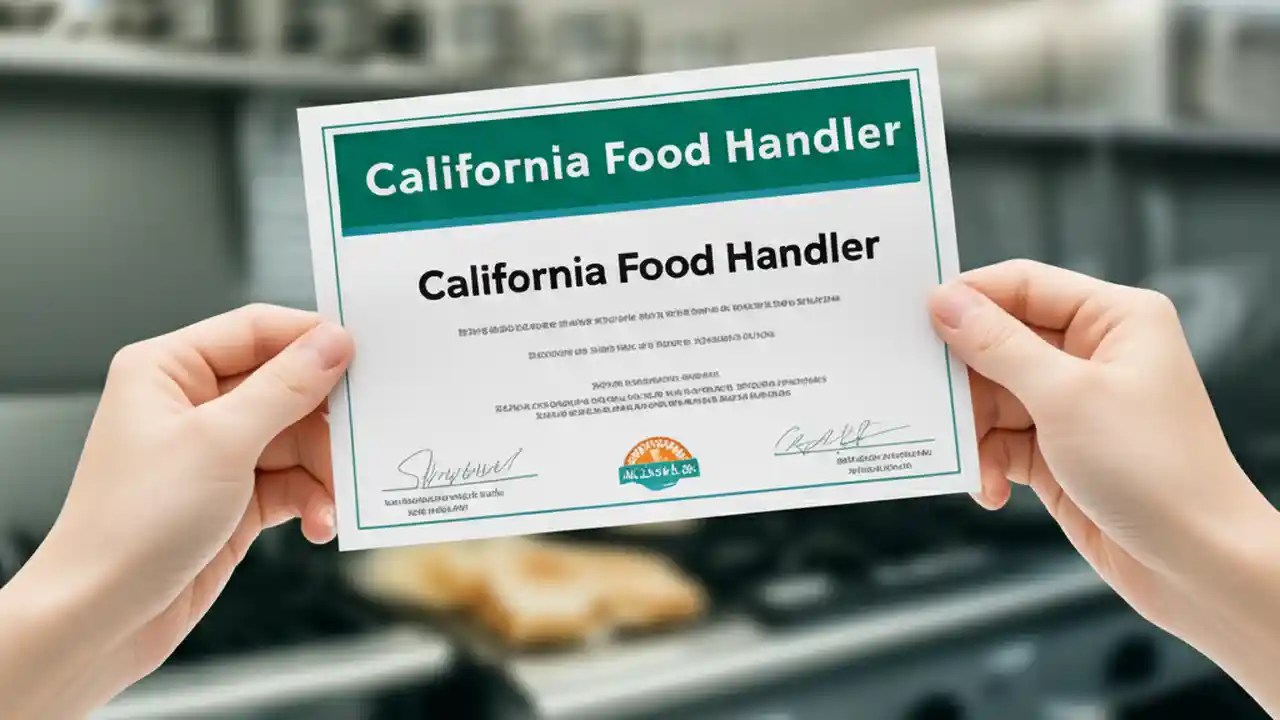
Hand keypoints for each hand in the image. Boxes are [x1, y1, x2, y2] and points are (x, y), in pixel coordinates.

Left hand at [0, 305, 352, 717]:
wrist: (103, 618)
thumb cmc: (131, 525)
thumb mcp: (221, 442)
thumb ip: (286, 388)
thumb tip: (333, 343)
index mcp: (168, 369)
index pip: (257, 330)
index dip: (311, 339)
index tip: (365, 353)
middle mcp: (191, 405)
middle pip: (288, 388)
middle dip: (326, 422)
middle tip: (362, 438)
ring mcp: (215, 453)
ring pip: (298, 441)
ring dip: (324, 472)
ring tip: (333, 500)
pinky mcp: (234, 498)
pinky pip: (293, 484)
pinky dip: (313, 501)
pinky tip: (318, 524)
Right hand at [930, 260, 1279, 713]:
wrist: (1196, 564)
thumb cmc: (1156, 471)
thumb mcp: (1066, 397)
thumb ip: (998, 345)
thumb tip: (944, 301)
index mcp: (1114, 319)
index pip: (1023, 286)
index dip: (968, 298)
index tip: (914, 318)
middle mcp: (1094, 354)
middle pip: (998, 343)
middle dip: (963, 377)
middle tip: (926, 398)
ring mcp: (1075, 404)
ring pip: (992, 397)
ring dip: (972, 431)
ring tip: (970, 461)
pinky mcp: (1058, 450)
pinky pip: (1000, 441)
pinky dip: (987, 463)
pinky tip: (990, 488)